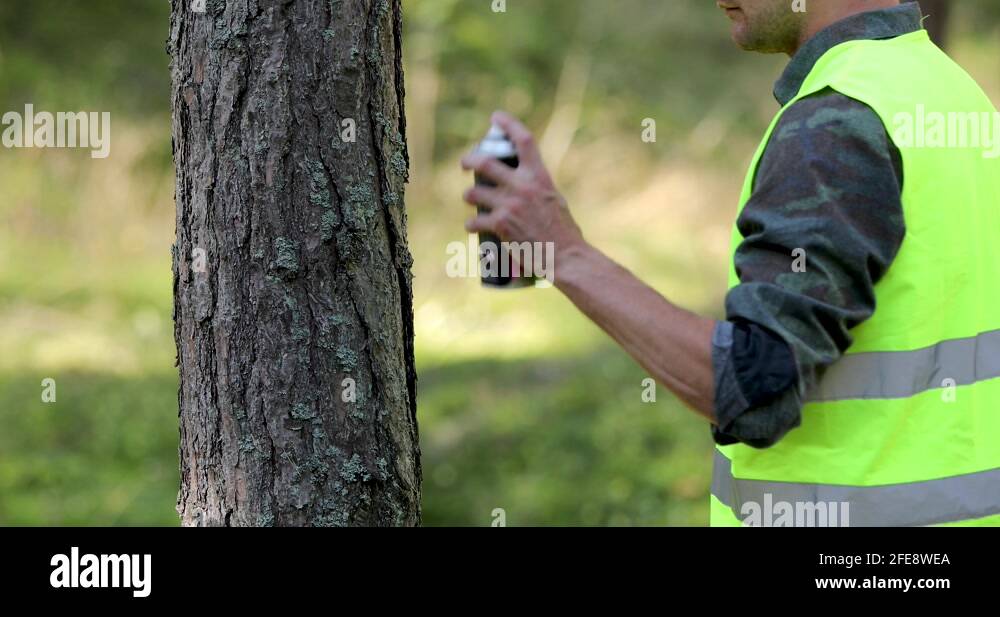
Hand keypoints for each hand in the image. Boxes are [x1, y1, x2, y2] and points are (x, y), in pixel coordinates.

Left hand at [461, 111, 584, 260]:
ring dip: (469, 196)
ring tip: (470, 199)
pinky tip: (471, 227)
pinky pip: (475, 221)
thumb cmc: (564, 232)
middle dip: (470, 160)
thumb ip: (537, 188)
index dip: (508, 124)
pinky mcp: (500, 225)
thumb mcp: (554, 199)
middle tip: (465, 163)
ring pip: (474, 194)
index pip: (523, 141)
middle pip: (485, 163)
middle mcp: (523, 186)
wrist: (565, 256)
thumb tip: (522, 183)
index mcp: (539, 176)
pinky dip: (471, 225)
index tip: (496, 117)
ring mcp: (509, 205)